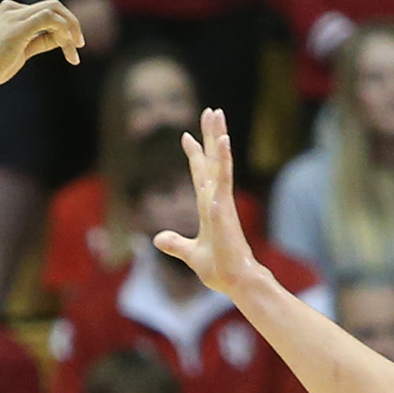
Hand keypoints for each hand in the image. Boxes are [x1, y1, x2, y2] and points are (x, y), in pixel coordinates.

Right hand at [0, 0, 84, 96]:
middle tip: (80, 45)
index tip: (69, 48)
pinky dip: (64, 31)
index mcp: (6, 13)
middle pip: (52, 6)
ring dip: (70, 29)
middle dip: (70, 24)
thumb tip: (58, 39)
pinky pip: (50, 19)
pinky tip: (68, 48)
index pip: (42, 13)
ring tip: (75, 51)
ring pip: (54, 10)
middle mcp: (10, 9)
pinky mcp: (17, 27)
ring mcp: (13, 16)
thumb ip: (36, 42)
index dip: (60, 29)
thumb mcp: (16, 53)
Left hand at [154, 109, 267, 296]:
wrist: (235, 282)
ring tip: (217, 117)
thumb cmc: (219, 268)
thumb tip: (157, 238)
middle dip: (210, 135)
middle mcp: (216, 200)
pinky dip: (222, 164)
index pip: (199, 175)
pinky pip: (223, 182)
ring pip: (219, 164)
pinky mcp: (225, 211)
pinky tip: (222, 146)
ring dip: (218, 140)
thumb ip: (175, 244)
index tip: (186, 135)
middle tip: (211, 111)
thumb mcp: (190, 254)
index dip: (194, 155)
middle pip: (211, 161)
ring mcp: (222, 203)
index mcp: (208, 207)